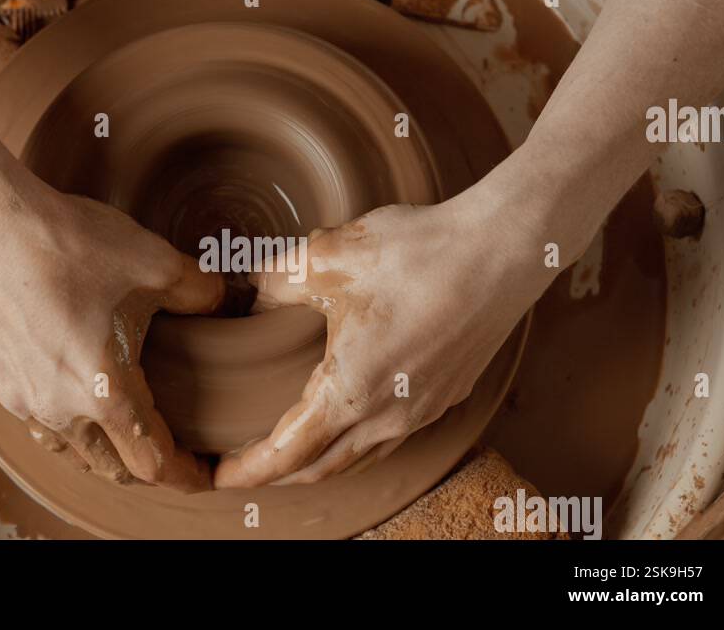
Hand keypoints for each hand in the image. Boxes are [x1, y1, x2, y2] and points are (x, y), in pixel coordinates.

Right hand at [0, 172, 223, 492]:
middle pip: (109, 467)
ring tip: (120, 431)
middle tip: (169, 450)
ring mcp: (17, 396)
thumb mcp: (155, 262)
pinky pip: (32, 417)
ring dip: (99, 450)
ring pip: (66, 449)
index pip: (151, 463)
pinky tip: (68, 392)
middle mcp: (56, 409)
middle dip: (144, 468)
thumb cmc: (67, 243)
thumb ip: (203, 291)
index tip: (202, 474)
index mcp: (102, 392)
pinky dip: (60, 420)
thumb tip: (227, 300)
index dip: (184, 474)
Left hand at [214, 186, 551, 487]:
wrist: (503, 249)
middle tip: (245, 464)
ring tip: (294, 446)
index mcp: (351, 392)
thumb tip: (238, 288)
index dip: (249, 470)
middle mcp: (389, 416)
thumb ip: (271, 278)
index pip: (287, 453)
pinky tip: (353, 413)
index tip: (220, 475)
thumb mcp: (324, 258)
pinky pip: (394, 434)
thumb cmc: (418, 255)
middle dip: (278, 474)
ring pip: (361, 455)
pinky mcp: (448, 393)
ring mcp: (423, 409)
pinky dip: (360, 439)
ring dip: (321, 460)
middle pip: (322, 467)